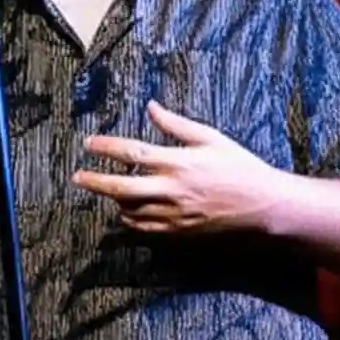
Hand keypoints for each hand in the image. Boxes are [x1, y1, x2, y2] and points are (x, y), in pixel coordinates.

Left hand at [72, 101, 282, 234]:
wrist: (262, 206)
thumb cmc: (238, 166)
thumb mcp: (210, 138)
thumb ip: (176, 124)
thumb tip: (151, 106)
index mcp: (178, 162)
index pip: (132, 152)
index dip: (106, 147)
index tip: (89, 142)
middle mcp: (172, 190)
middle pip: (121, 187)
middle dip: (95, 181)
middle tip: (77, 176)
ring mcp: (174, 214)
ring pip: (130, 210)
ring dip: (113, 199)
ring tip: (106, 188)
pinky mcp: (179, 232)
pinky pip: (144, 228)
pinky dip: (130, 220)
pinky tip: (126, 211)